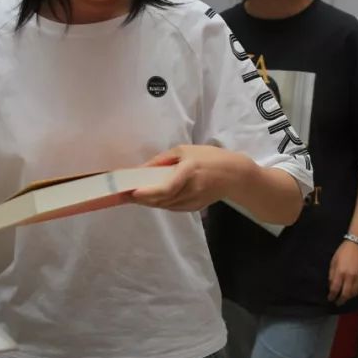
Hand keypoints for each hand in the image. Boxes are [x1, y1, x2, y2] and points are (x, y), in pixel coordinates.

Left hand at [130, 145, 248, 211]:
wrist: (235, 175)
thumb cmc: (209, 157)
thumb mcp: (185, 150)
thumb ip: (162, 160)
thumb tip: (141, 169)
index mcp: (189, 172)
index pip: (167, 188)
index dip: (149, 193)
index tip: (133, 192)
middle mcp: (191, 190)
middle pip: (161, 199)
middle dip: (141, 198)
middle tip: (122, 195)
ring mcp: (193, 201)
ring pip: (165, 205)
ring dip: (148, 201)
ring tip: (134, 195)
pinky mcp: (194, 207)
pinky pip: (172, 207)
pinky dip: (160, 202)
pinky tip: (153, 197)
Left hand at [328, 240, 357, 304]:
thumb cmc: (344, 251)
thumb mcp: (334, 261)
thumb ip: (332, 273)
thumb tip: (331, 284)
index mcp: (340, 272)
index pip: (335, 289)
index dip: (332, 296)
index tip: (330, 299)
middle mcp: (350, 277)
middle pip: (345, 294)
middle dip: (341, 300)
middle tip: (337, 303)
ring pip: (353, 292)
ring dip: (348, 297)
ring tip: (344, 298)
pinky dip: (355, 292)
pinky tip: (351, 292)